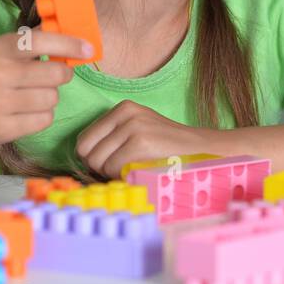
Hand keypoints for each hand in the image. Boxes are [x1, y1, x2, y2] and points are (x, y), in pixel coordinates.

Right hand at [0, 30, 92, 144]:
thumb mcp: (4, 50)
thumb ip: (36, 43)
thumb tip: (78, 38)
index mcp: (1, 50)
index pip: (41, 42)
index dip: (69, 45)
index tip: (88, 50)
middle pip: (56, 75)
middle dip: (62, 75)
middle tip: (54, 76)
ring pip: (52, 99)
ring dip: (50, 97)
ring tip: (33, 94)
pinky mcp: (1, 129)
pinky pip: (44, 120)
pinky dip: (42, 115)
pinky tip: (27, 111)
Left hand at [75, 101, 212, 179]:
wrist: (202, 150)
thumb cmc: (167, 149)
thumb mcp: (138, 132)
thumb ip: (111, 139)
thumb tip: (81, 158)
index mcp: (122, 108)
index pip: (84, 140)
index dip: (94, 158)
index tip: (112, 163)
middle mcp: (126, 112)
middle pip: (85, 151)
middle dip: (99, 167)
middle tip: (122, 168)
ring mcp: (133, 126)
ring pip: (97, 161)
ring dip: (111, 172)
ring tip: (133, 168)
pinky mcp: (141, 141)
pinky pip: (112, 168)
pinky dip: (123, 175)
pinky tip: (141, 170)